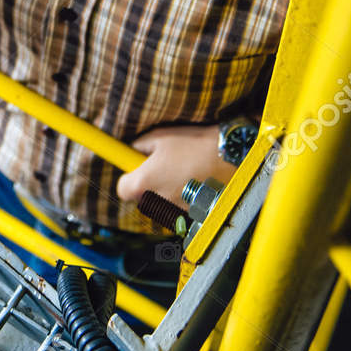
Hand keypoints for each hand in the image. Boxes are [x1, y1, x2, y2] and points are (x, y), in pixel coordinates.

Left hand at [115, 123, 235, 206]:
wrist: (228, 157)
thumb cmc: (193, 145)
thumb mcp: (161, 137)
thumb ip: (140, 146)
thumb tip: (133, 150)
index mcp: (145, 182)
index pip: (122, 190)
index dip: (128, 177)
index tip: (136, 167)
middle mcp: (157, 201)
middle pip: (142, 197)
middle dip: (149, 183)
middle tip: (162, 165)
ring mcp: (175, 209)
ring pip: (162, 202)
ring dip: (167, 189)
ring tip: (184, 170)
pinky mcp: (192, 213)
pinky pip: (180, 205)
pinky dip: (184, 195)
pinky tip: (196, 179)